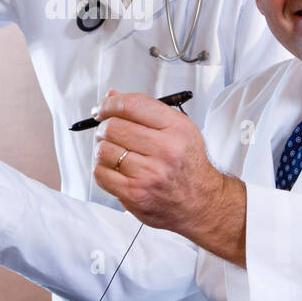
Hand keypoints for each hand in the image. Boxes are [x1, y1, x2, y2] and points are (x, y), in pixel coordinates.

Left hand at [92, 90, 246, 264]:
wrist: (201, 203)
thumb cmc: (188, 165)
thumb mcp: (178, 130)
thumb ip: (146, 111)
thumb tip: (112, 97)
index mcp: (177, 129)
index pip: (132, 105)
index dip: (110, 104)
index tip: (102, 109)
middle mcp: (165, 150)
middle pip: (113, 127)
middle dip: (104, 127)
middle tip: (109, 132)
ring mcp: (149, 174)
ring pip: (103, 150)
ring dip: (103, 149)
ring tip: (116, 153)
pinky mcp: (135, 193)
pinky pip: (100, 173)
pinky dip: (102, 169)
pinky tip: (116, 169)